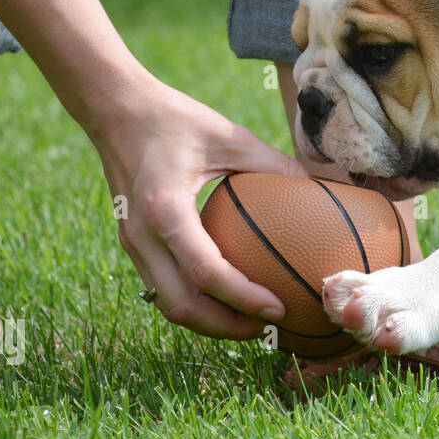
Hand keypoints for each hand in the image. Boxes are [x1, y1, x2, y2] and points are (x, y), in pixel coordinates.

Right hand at [91, 74, 308, 338]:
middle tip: (269, 329)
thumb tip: (323, 187)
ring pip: (168, 304)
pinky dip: (194, 301)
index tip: (278, 309)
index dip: (243, 298)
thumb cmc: (176, 119)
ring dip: (208, 322)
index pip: (206, 272)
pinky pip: (162, 286)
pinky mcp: (133, 243)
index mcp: (166, 210)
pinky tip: (226, 298)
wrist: (115, 109)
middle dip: (225, 327)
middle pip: (181, 306)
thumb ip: (276, 165)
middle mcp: (142, 235)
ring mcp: (132, 243)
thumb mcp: (232, 136)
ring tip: (251, 323)